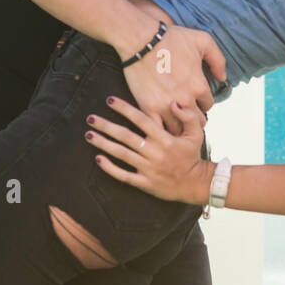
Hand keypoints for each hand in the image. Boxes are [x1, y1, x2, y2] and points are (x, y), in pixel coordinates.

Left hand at [87, 97, 211, 204]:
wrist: (194, 184)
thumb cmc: (192, 156)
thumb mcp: (196, 134)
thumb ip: (187, 116)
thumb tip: (173, 103)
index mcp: (166, 139)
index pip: (141, 120)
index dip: (124, 109)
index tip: (110, 100)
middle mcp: (155, 153)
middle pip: (126, 136)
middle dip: (106, 126)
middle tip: (90, 118)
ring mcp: (148, 168)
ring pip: (122, 154)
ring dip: (103, 144)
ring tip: (89, 135)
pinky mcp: (144, 182)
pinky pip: (123, 175)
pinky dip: (110, 168)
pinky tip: (98, 159)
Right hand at [119, 21, 225, 135]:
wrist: (141, 41)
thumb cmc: (171, 38)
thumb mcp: (203, 41)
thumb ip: (217, 59)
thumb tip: (223, 77)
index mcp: (199, 85)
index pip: (208, 105)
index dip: (202, 102)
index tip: (196, 101)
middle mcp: (186, 99)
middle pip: (196, 121)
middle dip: (193, 118)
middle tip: (185, 114)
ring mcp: (167, 106)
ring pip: (179, 129)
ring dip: (177, 126)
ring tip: (173, 122)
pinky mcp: (149, 108)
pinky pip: (158, 130)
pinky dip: (160, 131)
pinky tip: (159, 126)